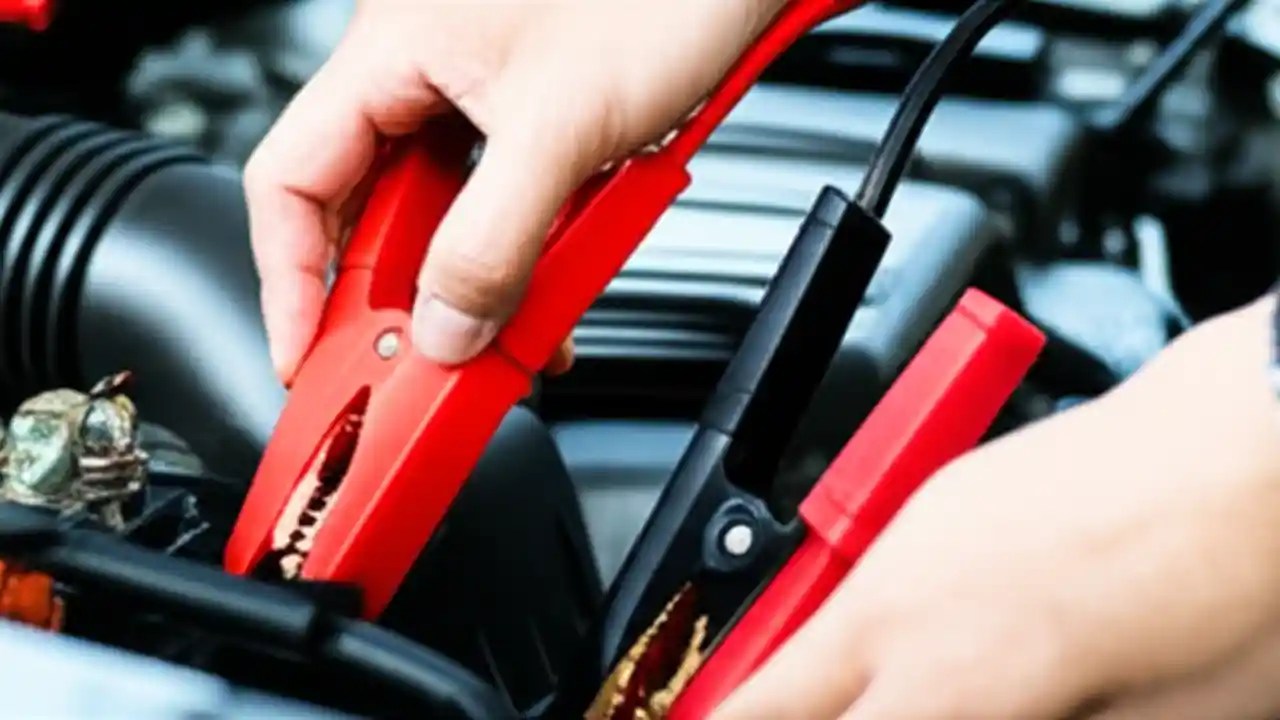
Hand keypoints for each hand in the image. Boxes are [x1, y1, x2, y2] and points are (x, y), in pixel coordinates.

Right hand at [244, 0, 787, 382]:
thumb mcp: (562, 130)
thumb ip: (492, 241)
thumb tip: (444, 327)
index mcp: (392, 50)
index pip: (292, 179)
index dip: (290, 280)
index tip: (310, 354)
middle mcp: (420, 70)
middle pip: (368, 212)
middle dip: (397, 298)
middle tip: (414, 363)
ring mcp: (475, 94)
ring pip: (440, 217)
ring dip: (470, 284)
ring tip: (502, 335)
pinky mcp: (530, 115)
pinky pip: (498, 204)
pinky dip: (520, 256)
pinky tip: (551, 287)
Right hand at [714, 297, 1279, 719]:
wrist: (1262, 437)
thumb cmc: (1237, 584)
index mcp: (949, 681)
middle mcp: (901, 600)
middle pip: (762, 690)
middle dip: (744, 716)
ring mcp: (909, 536)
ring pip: (809, 630)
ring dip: (811, 680)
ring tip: (880, 698)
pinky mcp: (934, 500)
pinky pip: (861, 581)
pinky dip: (863, 626)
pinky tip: (931, 645)